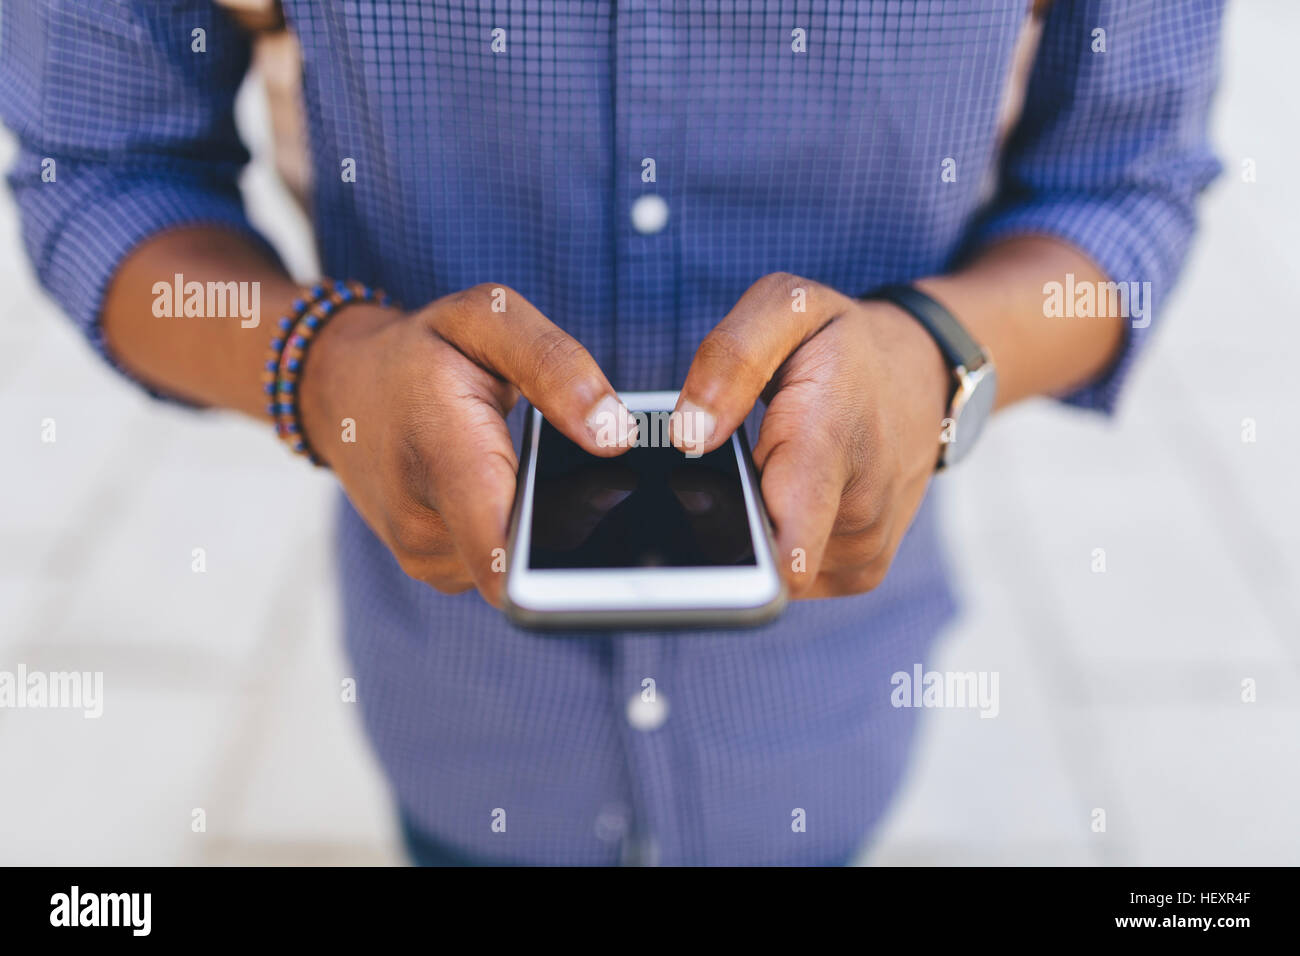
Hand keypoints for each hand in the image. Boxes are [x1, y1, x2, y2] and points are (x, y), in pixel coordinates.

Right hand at [298, 284, 635, 604]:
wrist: (343, 389)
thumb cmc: (422, 351)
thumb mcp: (486, 318)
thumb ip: (556, 365)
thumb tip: (614, 434)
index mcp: (443, 457)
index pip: (502, 558)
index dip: (557, 573)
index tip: (601, 552)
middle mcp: (424, 525)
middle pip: (528, 561)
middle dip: (570, 527)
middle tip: (578, 472)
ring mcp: (425, 556)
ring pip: (517, 562)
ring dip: (540, 525)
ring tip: (529, 470)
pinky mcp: (435, 569)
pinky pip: (497, 563)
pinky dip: (518, 532)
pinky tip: (511, 491)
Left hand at [671, 273, 950, 597]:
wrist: (922, 375)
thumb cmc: (842, 343)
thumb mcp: (787, 306)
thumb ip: (730, 358)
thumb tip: (689, 435)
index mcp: (828, 442)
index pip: (787, 552)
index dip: (733, 563)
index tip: (693, 542)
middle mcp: (857, 510)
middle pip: (759, 562)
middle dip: (725, 526)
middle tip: (728, 470)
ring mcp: (863, 550)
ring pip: (770, 567)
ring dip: (753, 528)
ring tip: (770, 473)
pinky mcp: (859, 572)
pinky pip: (792, 573)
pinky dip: (777, 541)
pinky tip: (786, 498)